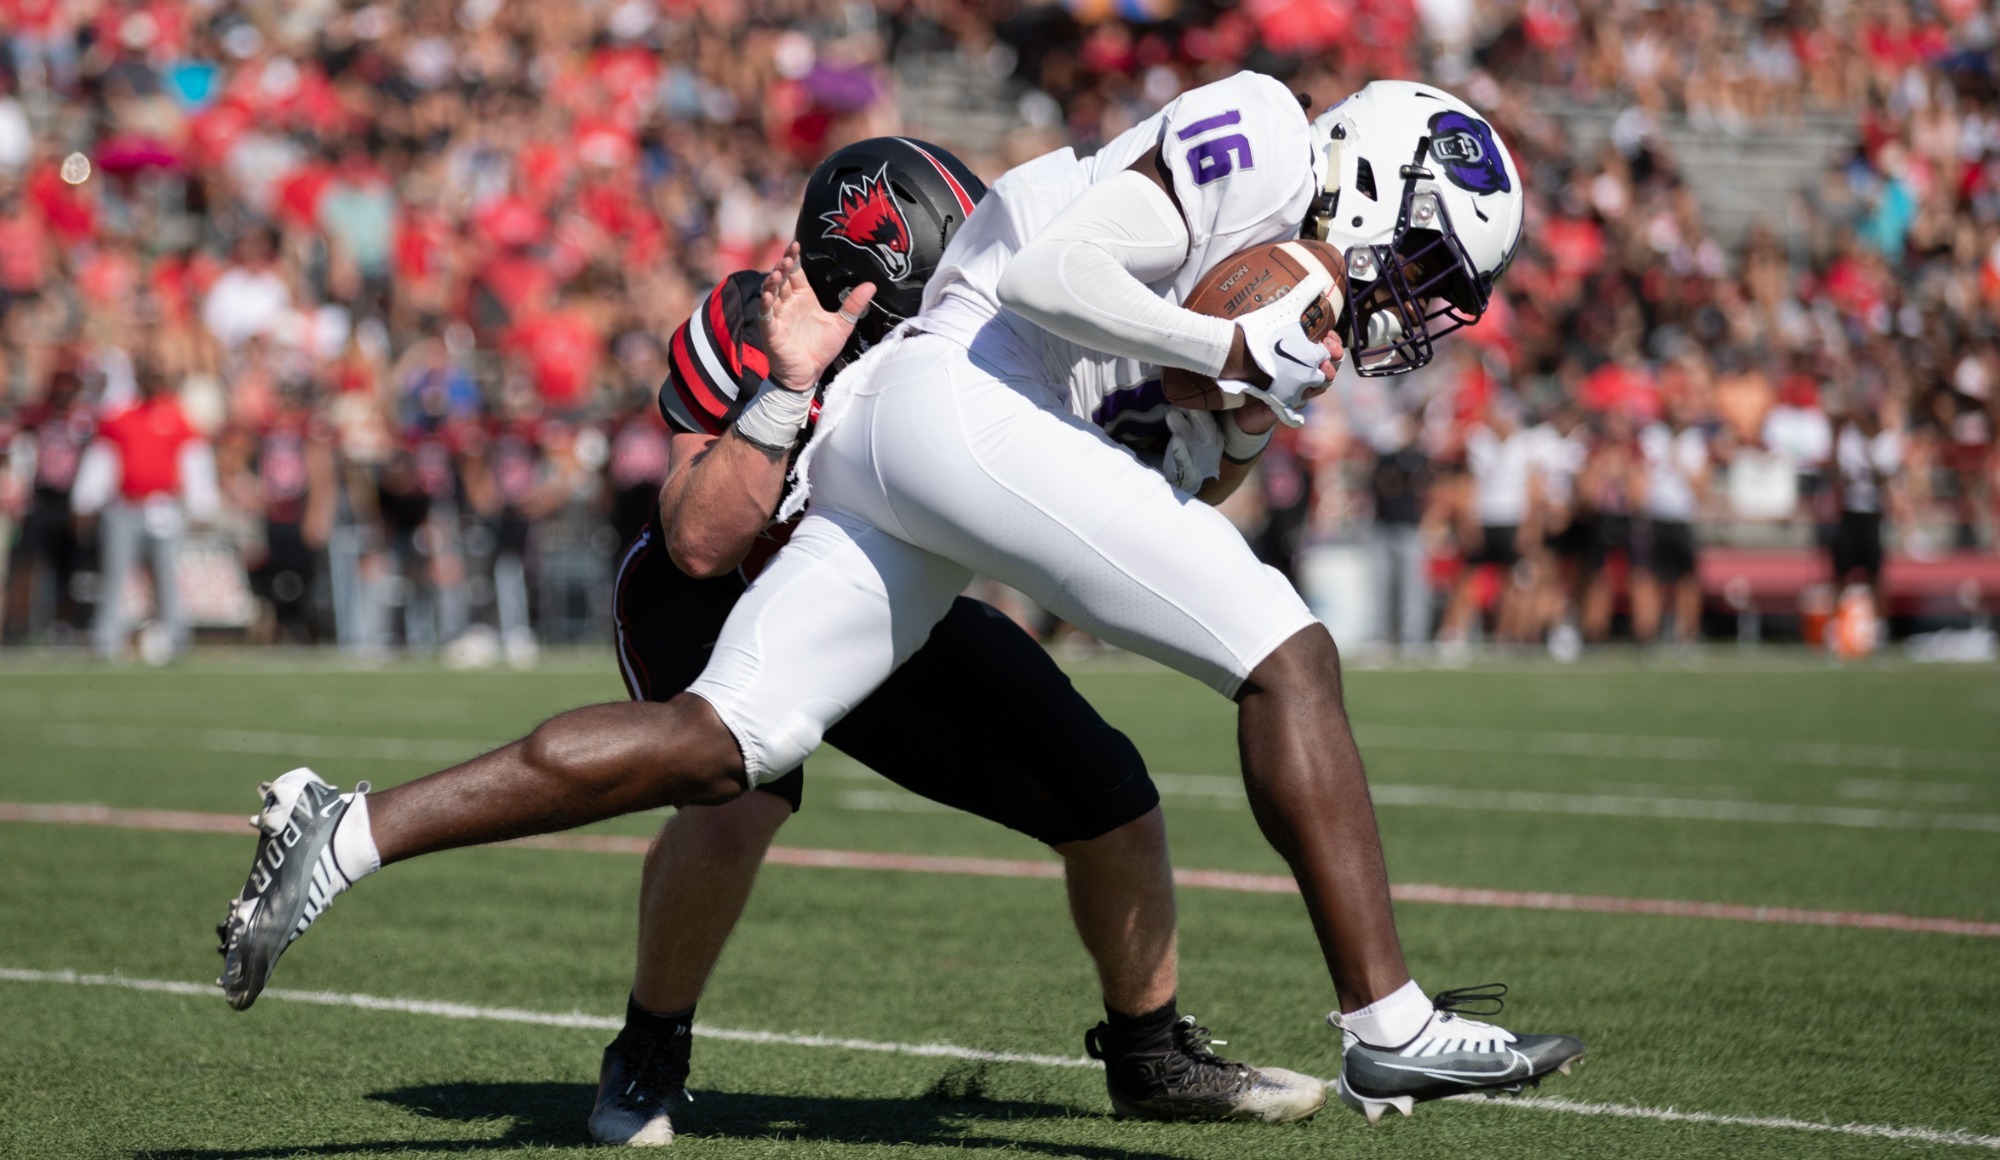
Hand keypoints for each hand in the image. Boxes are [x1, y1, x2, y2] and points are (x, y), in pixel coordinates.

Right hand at [761, 242, 876, 391]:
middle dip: (783, 266)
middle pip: (782, 278)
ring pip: (770, 293)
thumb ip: (854, 305)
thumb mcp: (842, 325)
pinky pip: (765, 315)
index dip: (794, 257)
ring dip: (772, 281)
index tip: (795, 244)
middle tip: (788, 257)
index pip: (796, 271)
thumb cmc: (820, 348)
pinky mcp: (771, 331)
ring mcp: (777, 316)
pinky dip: (765, 305)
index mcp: (802, 297)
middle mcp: (788, 303)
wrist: (808, 374)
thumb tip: (871, 285)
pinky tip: (768, 296)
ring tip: (778, 272)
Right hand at [1220, 280, 1343, 426]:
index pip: (1331, 354)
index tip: (1320, 340)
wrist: (1232, 352)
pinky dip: (1295, 416)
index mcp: (1314, 356)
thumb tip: (1321, 276)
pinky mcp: (1278, 402)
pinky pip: (1291, 415)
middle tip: (1309, 357)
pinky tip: (1297, 416)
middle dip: (1321, 366)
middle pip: (1325, 376)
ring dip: (1311, 385)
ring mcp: (1293, 392)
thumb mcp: (1285, 307)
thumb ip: (1305, 293)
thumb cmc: (1259, 330)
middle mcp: (1308, 377)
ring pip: (1312, 393)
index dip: (1328, 347)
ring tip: (1303, 376)